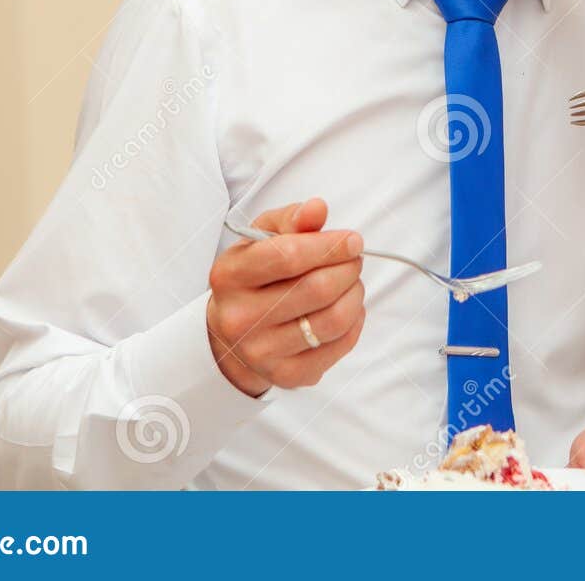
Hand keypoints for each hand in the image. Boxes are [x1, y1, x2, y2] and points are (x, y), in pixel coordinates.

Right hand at [206, 198, 365, 396]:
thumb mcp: (264, 237)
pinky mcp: (287, 376)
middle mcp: (239, 318)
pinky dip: (355, 321)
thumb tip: (318, 209)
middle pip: (316, 289)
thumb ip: (293, 219)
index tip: (352, 240)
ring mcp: (262, 352)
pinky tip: (346, 307)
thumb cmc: (256, 275)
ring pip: (333, 320)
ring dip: (355, 294)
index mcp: (229, 276)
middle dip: (348, 268)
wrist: (234, 331)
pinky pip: (340, 345)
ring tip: (351, 282)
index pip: (288, 256)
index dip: (330, 246)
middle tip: (353, 260)